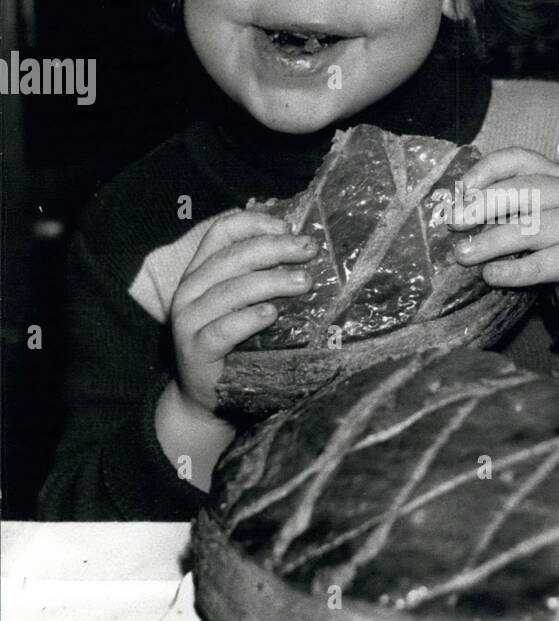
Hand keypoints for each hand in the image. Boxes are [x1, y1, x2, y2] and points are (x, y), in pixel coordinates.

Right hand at [170, 209, 317, 413]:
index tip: (288, 226)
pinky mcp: (196, 352)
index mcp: (200, 271)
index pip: (221, 233)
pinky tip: (271, 315)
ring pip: (229, 291)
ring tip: (303, 282)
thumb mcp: (241, 303)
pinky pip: (222, 330)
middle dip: (274, 249)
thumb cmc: (233, 342)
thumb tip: (299, 244)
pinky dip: (248, 319)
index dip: (254, 223)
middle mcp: (189, 291)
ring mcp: (188, 322)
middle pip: (231, 258)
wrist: (204, 397)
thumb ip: (258, 274)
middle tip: (308, 250)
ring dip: (270, 282)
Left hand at [449, 147, 558, 326]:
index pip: (519, 159)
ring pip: (529, 229)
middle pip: (522, 190)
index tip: (459, 191)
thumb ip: (509, 211)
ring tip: (462, 255)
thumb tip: (458, 212)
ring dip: (489, 242)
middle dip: (481, 205)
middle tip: (454, 223)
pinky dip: (512, 271)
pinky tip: (491, 275)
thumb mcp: (537, 222)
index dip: (485, 170)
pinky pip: (540, 264)